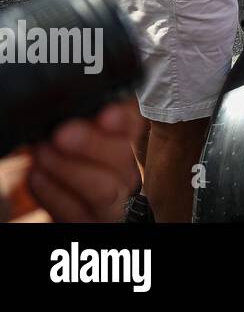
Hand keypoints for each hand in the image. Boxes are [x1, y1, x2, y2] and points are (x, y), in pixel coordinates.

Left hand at [2, 100, 142, 222]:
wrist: (62, 202)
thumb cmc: (65, 162)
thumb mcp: (74, 133)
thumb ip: (79, 116)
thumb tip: (66, 91)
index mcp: (122, 143)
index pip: (134, 125)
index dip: (126, 120)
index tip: (107, 114)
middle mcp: (124, 173)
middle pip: (122, 158)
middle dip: (92, 144)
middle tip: (63, 133)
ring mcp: (111, 204)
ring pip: (104, 190)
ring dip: (70, 169)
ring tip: (43, 154)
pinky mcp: (90, 224)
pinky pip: (76, 214)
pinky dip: (53, 194)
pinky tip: (36, 177)